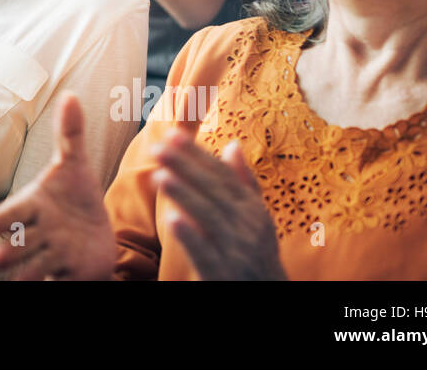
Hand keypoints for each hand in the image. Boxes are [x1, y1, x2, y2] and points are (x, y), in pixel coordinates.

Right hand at [0, 94, 114, 279]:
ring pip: (35, 267)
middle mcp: (38, 234)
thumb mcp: (74, 165)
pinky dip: (54, 284)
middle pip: (20, 243)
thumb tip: (70, 94)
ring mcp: (53, 256)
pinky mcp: (70, 274)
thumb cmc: (75, 198)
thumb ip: (70, 134)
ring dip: (24, 274)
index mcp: (34, 206)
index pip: (12, 213)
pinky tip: (50, 285)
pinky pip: (60, 281)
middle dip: (7, 252)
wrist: (96, 235)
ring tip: (14, 282)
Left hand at [151, 130, 286, 279]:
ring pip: (209, 218)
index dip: (198, 154)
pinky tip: (171, 220)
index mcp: (251, 208)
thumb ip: (244, 181)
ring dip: (185, 196)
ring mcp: (235, 249)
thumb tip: (232, 144)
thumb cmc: (257, 249)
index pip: (222, 175)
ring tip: (160, 176)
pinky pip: (205, 253)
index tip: (173, 134)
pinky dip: (190, 236)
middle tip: (158, 147)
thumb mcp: (258, 215)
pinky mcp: (222, 273)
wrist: (268, 293)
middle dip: (185, 167)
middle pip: (213, 191)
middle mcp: (246, 225)